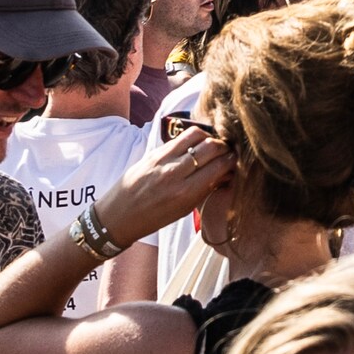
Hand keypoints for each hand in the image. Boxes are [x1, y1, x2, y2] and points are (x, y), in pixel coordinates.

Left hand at [93, 127, 236, 249]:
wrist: (118, 217)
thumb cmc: (153, 218)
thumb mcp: (184, 210)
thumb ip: (206, 189)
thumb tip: (226, 172)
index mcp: (185, 193)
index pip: (220, 166)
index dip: (232, 160)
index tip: (235, 161)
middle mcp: (174, 174)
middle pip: (212, 146)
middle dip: (225, 147)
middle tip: (227, 152)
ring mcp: (162, 160)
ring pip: (197, 135)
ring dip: (209, 137)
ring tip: (211, 145)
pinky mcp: (153, 152)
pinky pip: (180, 138)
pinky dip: (193, 138)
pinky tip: (195, 145)